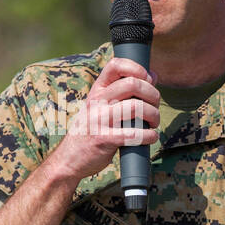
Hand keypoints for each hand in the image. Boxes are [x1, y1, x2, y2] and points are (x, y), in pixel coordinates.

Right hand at [52, 58, 160, 181]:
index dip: (137, 69)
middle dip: (153, 95)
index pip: (116, 65)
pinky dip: (150, 136)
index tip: (148, 82)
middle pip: (133, 84)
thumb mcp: (102, 106)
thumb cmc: (93, 130)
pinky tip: (151, 137)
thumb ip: (125, 92)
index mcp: (97, 90)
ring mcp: (99, 119)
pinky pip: (135, 133)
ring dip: (154, 115)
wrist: (69, 158)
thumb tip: (152, 75)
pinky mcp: (104, 139)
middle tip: (155, 107)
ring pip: (137, 106)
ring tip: (153, 124)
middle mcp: (97, 101)